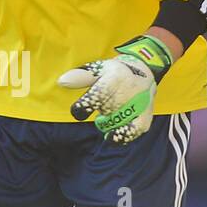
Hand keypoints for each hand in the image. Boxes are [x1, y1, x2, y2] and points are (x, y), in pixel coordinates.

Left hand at [57, 34, 173, 143]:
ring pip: (118, 122)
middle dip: (102, 111)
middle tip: (104, 108)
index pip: (97, 95)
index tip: (78, 112)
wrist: (144, 70)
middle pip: (106, 110)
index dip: (85, 106)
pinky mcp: (145, 115)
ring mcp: (137, 104)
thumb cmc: (114, 71)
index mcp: (115, 77)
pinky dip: (123, 136)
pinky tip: (114, 137)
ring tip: (106, 122)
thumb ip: (80, 77)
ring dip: (109, 124)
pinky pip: (133, 131)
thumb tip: (61, 82)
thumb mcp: (98, 69)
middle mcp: (128, 91)